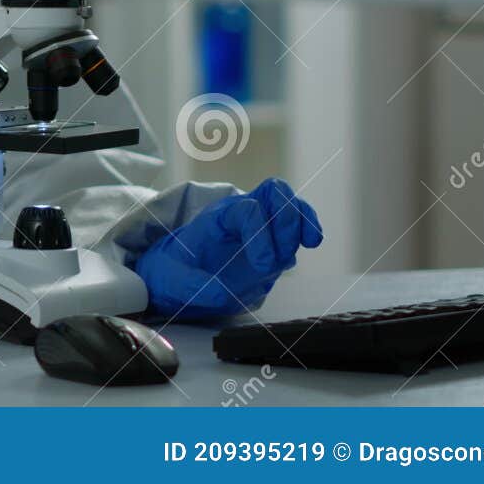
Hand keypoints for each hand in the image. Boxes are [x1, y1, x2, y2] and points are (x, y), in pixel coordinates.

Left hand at [135, 178, 321, 317]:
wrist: (176, 275)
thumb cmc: (172, 271)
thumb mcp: (172, 279)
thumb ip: (193, 286)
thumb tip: (222, 292)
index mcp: (216, 218)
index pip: (247, 210)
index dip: (260, 235)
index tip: (262, 265)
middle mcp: (240, 215)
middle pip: (274, 191)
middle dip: (288, 215)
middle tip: (288, 246)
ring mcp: (260, 226)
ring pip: (290, 204)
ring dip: (302, 221)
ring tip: (309, 242)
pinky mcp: (272, 243)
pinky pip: (296, 225)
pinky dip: (307, 229)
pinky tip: (311, 242)